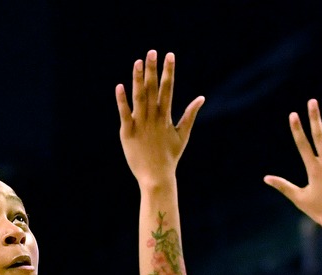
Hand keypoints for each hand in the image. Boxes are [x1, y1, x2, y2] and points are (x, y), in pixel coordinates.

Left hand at [116, 50, 204, 188]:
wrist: (156, 177)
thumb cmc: (170, 157)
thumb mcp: (182, 135)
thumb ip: (190, 115)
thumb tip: (201, 98)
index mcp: (166, 117)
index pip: (168, 89)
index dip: (169, 71)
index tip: (170, 55)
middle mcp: (154, 118)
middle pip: (153, 89)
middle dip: (154, 70)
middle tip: (152, 51)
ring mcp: (140, 124)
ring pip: (139, 98)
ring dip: (138, 79)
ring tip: (138, 62)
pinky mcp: (127, 132)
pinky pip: (124, 114)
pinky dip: (122, 100)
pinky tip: (120, 86)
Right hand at [264, 100, 321, 235]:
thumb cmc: (319, 212)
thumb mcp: (299, 198)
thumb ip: (283, 186)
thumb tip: (266, 178)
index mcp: (313, 170)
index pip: (303, 144)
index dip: (297, 129)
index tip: (293, 114)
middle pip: (319, 136)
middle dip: (315, 118)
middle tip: (312, 101)